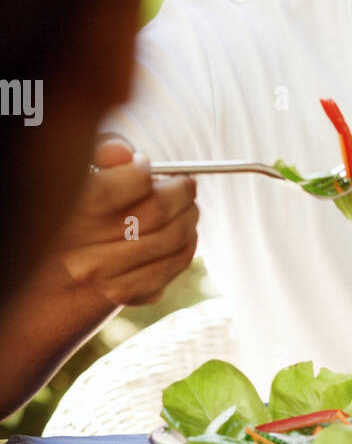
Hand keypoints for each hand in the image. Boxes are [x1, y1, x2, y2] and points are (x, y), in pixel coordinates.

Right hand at [59, 137, 197, 306]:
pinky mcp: (124, 293)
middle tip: (184, 184)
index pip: (129, 183)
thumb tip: (124, 153)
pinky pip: (174, 266)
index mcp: (71, 209)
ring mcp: (102, 276)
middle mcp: (79, 249)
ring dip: (189, 217)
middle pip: (158, 211)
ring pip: (172, 239)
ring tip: (185, 207)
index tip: (146, 166)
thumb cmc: (85, 198)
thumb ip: (105, 150)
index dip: (145, 170)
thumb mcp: (86, 167)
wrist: (71, 255)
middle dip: (181, 192)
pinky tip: (181, 234)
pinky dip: (186, 246)